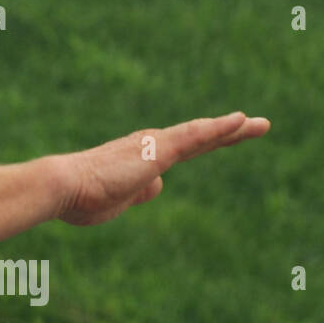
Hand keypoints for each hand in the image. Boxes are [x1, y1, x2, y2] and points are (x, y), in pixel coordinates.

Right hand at [57, 112, 269, 225]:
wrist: (63, 187)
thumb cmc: (81, 198)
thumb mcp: (118, 201)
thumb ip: (138, 193)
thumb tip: (158, 186)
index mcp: (139, 158)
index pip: (182, 149)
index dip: (206, 142)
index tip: (226, 137)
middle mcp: (149, 145)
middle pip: (198, 137)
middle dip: (228, 132)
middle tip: (257, 125)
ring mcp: (154, 145)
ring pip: (201, 134)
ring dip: (232, 129)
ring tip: (260, 124)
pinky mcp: (158, 150)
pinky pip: (194, 136)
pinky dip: (218, 128)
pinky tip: (240, 121)